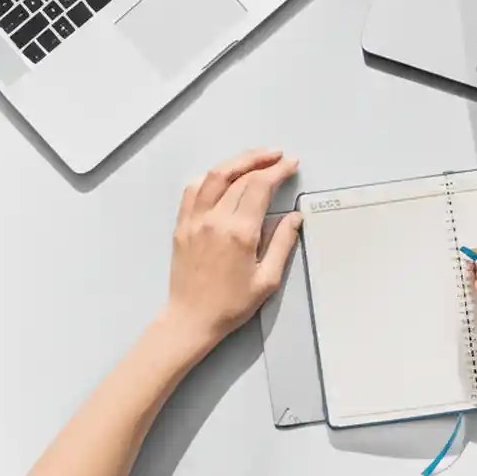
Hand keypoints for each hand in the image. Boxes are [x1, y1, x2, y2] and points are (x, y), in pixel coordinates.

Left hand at [159, 149, 301, 358]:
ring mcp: (195, 220)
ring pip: (215, 176)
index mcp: (239, 233)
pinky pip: (193, 189)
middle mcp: (215, 220)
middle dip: (262, 161)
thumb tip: (295, 217)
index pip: (260, 187)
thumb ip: (282, 243)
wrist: (191, 319)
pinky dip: (210, 176)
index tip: (291, 164)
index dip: (278, 170)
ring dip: (237, 161)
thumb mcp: (267, 279)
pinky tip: (223, 175)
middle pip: (240, 176)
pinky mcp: (182, 224)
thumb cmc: (232, 304)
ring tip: (254, 158)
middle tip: (279, 157)